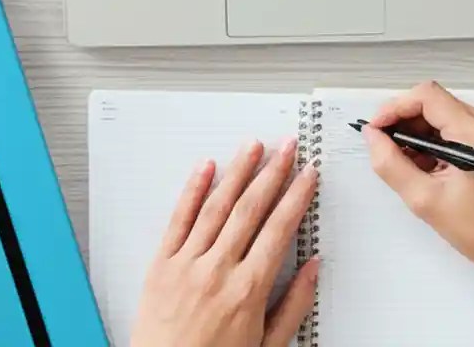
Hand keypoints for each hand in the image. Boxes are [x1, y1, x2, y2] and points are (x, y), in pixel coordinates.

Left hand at [131, 138, 319, 346]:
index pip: (279, 229)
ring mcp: (186, 264)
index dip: (297, 197)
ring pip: (217, 206)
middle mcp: (217, 270)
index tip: (308, 175)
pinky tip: (205, 168)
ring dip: (238, 171)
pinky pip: (178, 219)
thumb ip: (294, 304)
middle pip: (251, 209)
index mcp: (248, 290)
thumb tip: (313, 266)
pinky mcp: (160, 265)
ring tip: (253, 146)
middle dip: (273, 173)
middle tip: (288, 147)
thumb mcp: (268, 346)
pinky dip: (192, 190)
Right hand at [361, 81, 473, 277]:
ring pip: (452, 115)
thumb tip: (373, 136)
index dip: (396, 107)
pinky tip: (438, 168)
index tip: (378, 129)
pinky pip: (469, 127)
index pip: (427, 96)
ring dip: (427, 133)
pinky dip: (447, 140)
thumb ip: (391, 163)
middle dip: (409, 123)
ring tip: (416, 166)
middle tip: (392, 151)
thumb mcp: (425, 200)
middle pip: (439, 103)